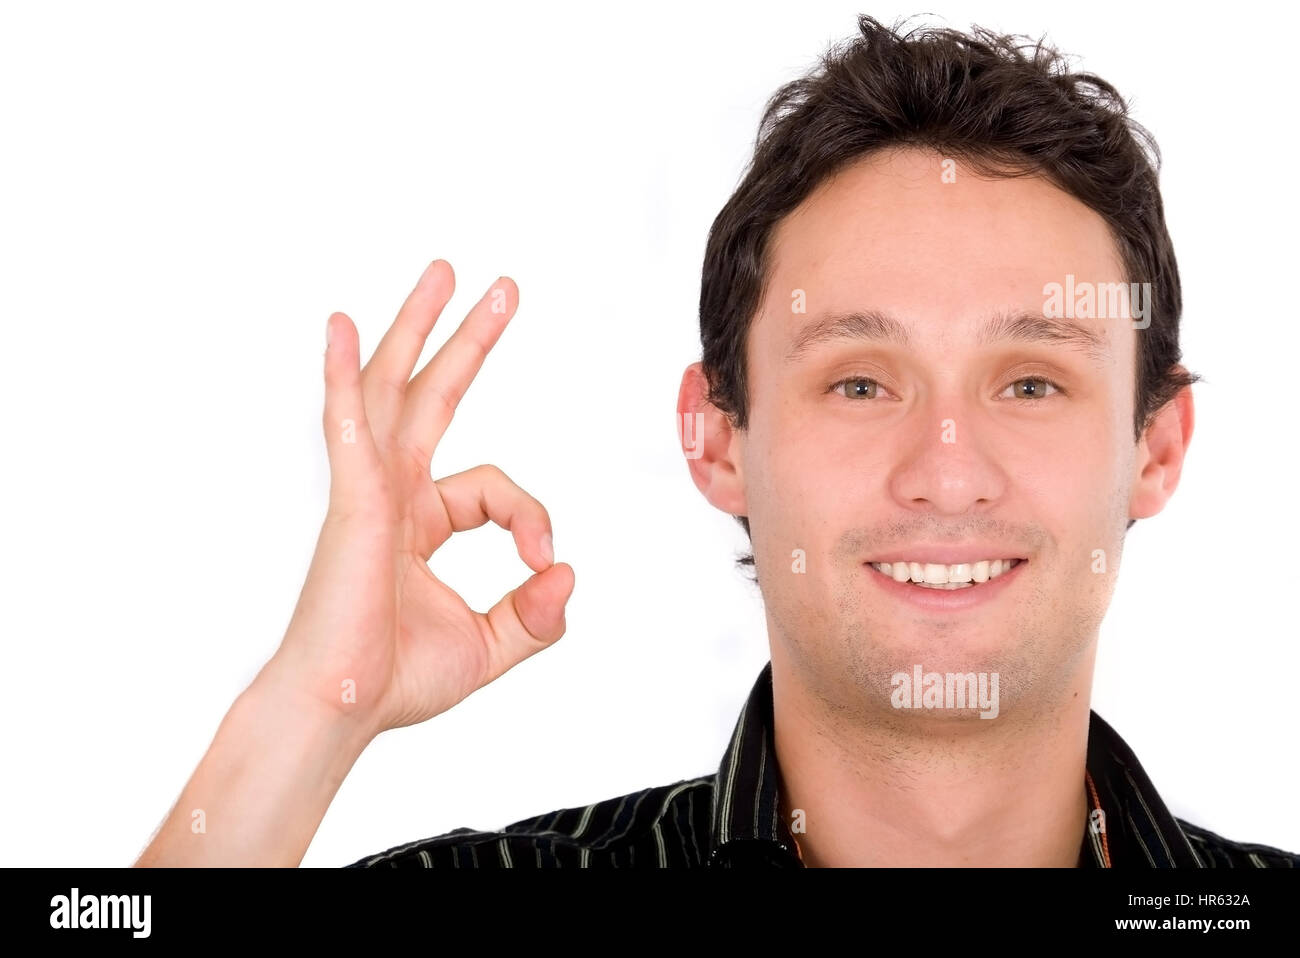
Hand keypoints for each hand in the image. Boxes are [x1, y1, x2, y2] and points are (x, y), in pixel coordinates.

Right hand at [267, 259, 574, 739]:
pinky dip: (343, 375)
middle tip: (497, 287)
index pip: (496, 488)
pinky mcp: (352, 501)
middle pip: (430, 395)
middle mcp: (392, 492)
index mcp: (421, 518)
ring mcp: (368, 490)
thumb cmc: (395, 678)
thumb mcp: (492, 642)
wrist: (340, 710)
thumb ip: (536, 612)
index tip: (544, 564)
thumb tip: (569, 573)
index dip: (533, 517)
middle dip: (464, 340)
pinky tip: (339, 327)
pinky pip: (348, 425)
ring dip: (417, 328)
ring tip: (444, 272)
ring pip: (392, 389)